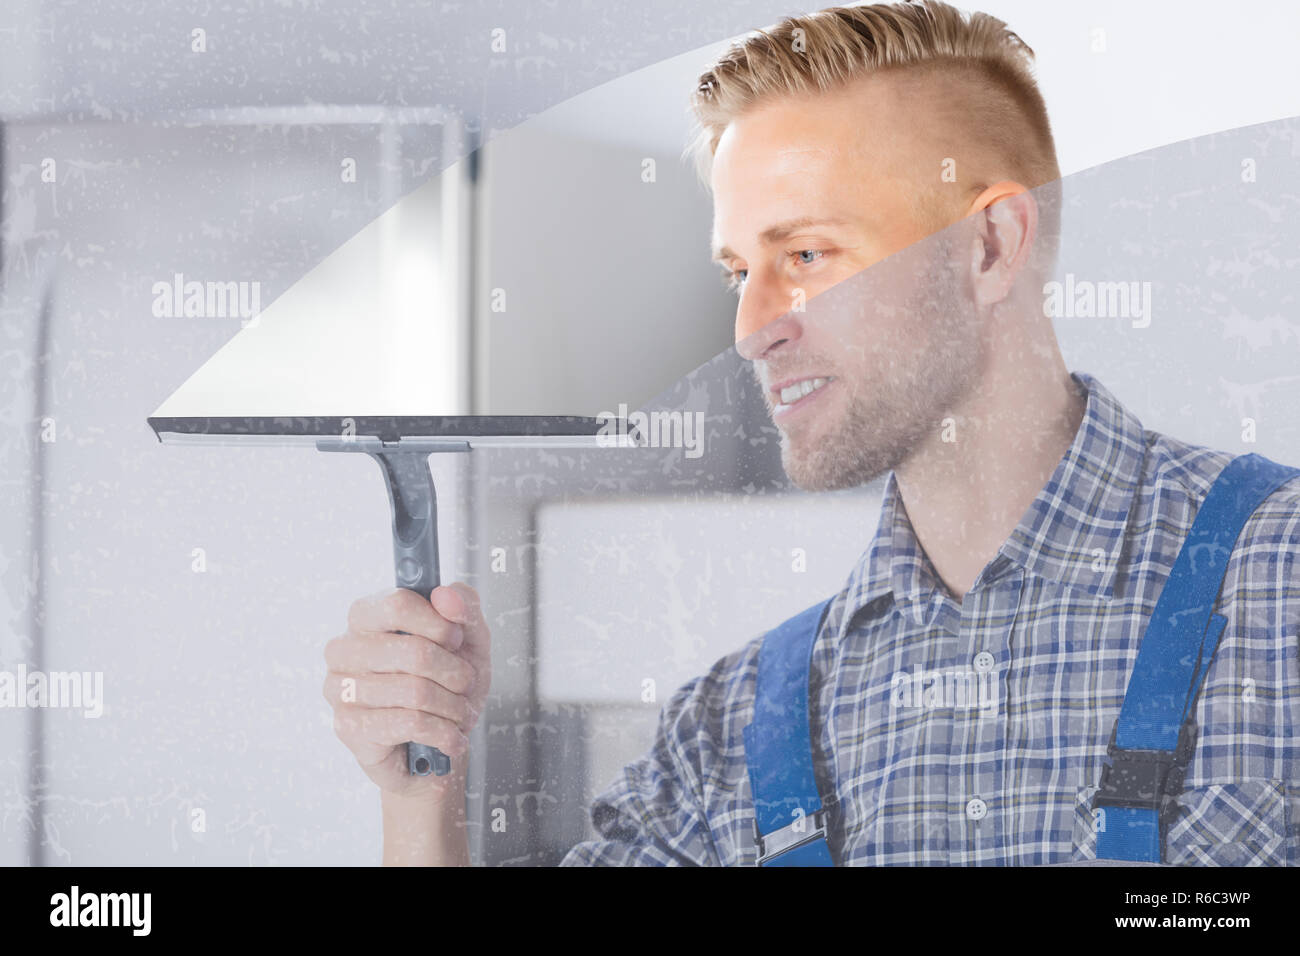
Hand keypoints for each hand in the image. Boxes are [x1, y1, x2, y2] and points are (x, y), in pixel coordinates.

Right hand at [323, 583, 491, 800]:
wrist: (436, 744)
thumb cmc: (446, 684)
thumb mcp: (469, 639)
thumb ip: (463, 606)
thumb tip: (445, 595)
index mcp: (366, 616)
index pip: (399, 604)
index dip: (440, 624)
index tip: (457, 640)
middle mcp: (343, 648)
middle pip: (415, 652)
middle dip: (456, 673)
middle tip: (465, 684)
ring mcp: (339, 689)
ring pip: (416, 691)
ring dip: (453, 707)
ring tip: (460, 713)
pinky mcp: (347, 727)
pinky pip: (410, 723)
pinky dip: (443, 732)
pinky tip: (451, 737)